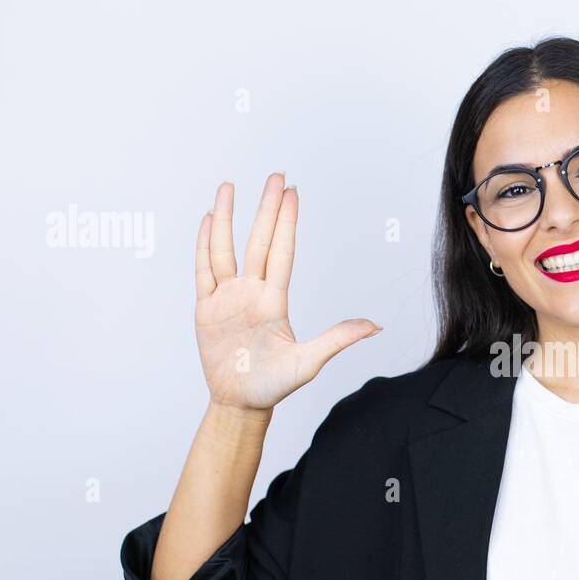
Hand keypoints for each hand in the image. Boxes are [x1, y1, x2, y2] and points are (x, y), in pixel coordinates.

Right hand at [194, 172, 380, 411]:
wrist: (241, 403)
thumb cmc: (274, 385)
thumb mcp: (310, 361)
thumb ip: (338, 339)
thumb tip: (375, 327)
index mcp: (275, 300)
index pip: (282, 251)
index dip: (286, 222)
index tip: (293, 193)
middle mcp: (252, 292)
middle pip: (258, 241)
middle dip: (266, 208)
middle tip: (275, 176)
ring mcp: (228, 297)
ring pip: (226, 248)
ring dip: (228, 218)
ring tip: (229, 187)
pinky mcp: (206, 308)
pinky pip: (203, 270)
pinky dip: (203, 245)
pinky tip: (208, 220)